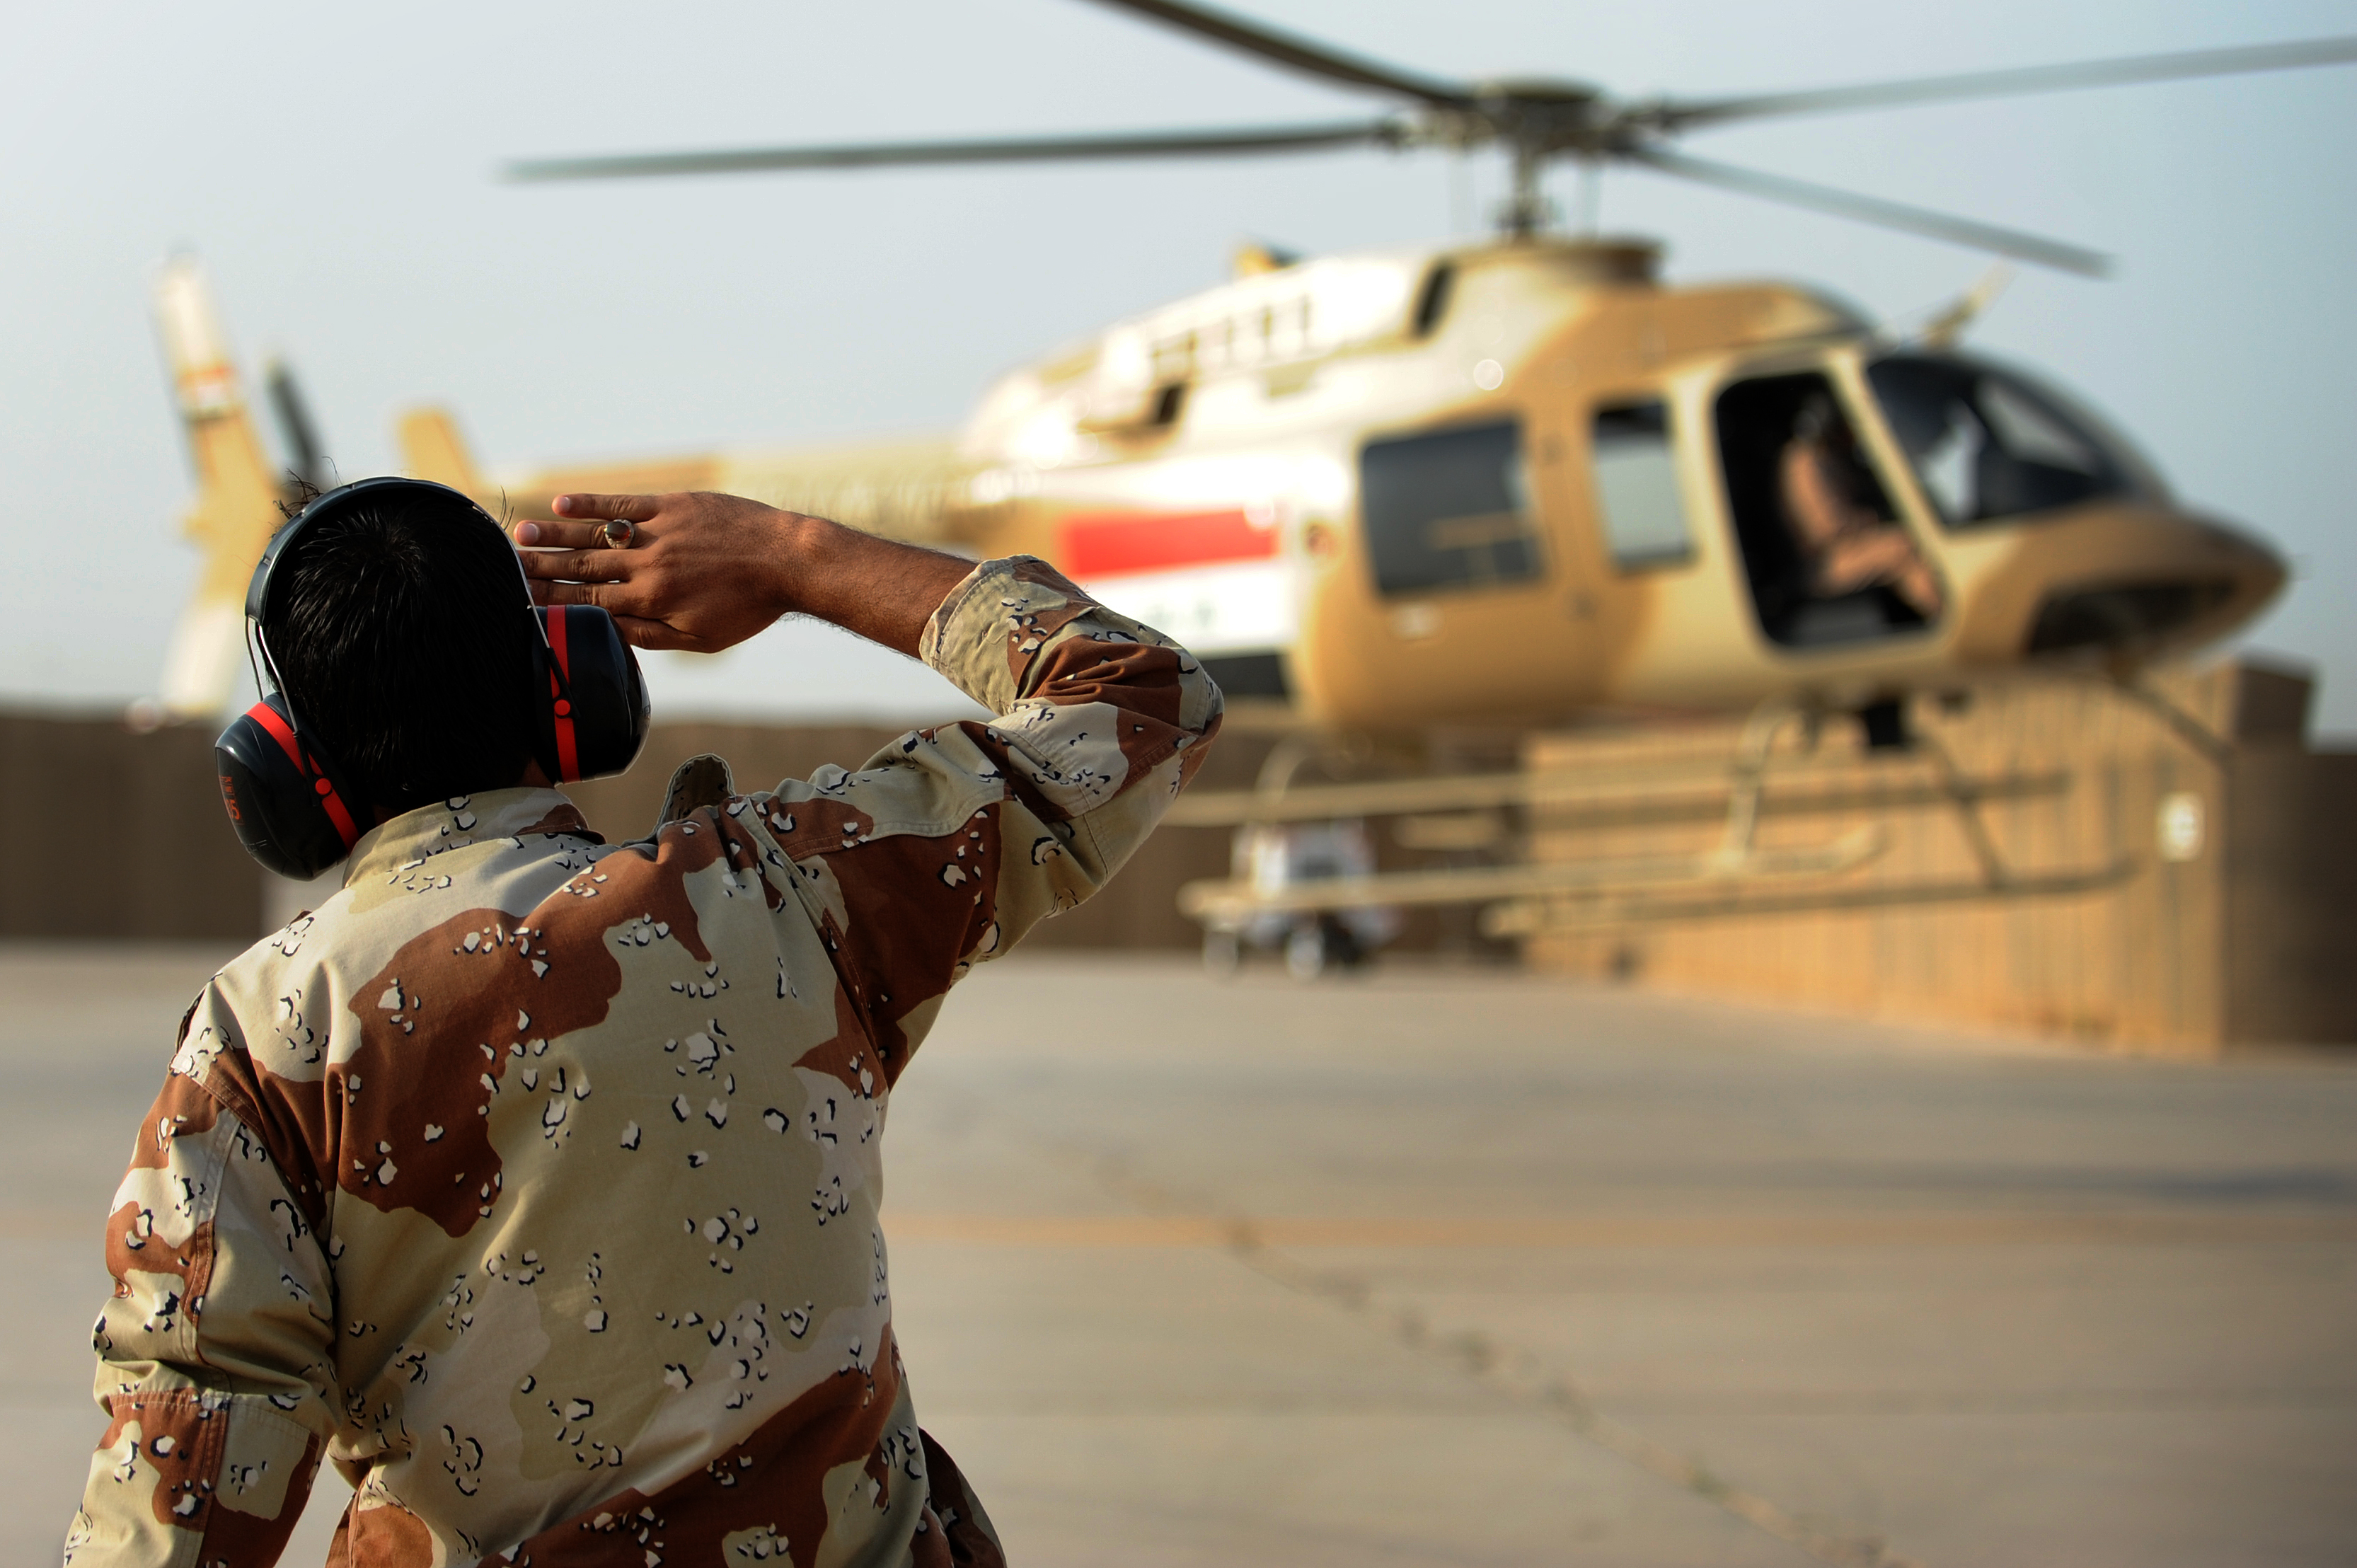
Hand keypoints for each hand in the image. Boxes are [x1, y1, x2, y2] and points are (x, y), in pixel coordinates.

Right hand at [515, 492, 798, 652]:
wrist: (789, 561)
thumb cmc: (748, 607)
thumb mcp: (701, 638)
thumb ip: (651, 634)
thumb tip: (607, 630)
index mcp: (653, 600)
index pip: (589, 599)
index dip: (551, 597)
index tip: (519, 595)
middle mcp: (650, 565)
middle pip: (583, 565)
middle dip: (541, 566)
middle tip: (505, 563)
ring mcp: (661, 531)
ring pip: (597, 533)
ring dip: (556, 533)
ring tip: (522, 534)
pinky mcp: (676, 505)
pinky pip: (625, 505)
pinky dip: (593, 504)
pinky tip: (564, 502)